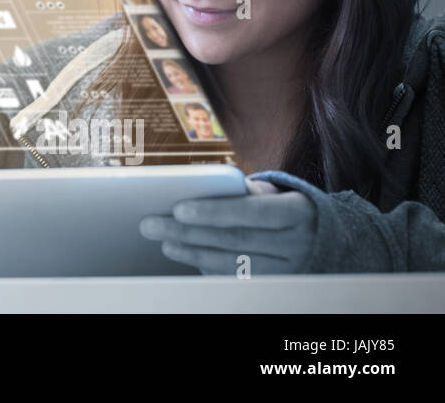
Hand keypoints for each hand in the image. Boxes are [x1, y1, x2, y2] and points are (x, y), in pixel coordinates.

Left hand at [139, 178, 317, 273]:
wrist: (325, 239)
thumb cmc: (285, 207)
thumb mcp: (275, 193)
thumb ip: (245, 192)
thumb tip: (200, 190)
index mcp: (298, 211)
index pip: (253, 212)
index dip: (215, 212)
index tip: (178, 209)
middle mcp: (298, 244)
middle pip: (236, 241)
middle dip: (189, 233)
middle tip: (152, 225)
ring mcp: (291, 271)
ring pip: (235, 265)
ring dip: (193, 253)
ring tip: (166, 243)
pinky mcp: (278, 288)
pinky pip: (238, 281)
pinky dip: (209, 269)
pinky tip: (187, 257)